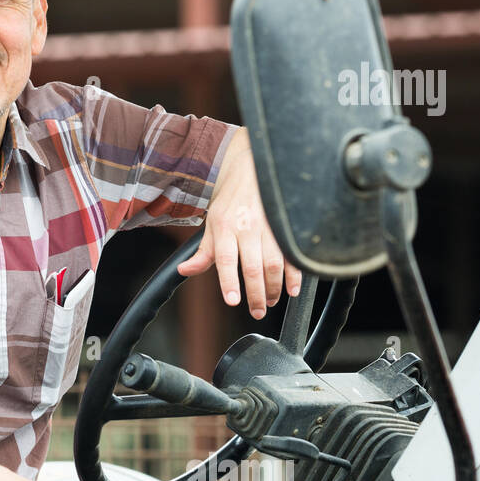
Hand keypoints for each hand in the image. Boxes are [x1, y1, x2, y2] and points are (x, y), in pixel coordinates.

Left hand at [177, 127, 301, 318]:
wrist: (252, 169)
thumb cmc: (230, 201)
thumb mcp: (211, 224)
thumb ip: (203, 252)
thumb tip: (184, 272)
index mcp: (224, 227)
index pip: (224, 259)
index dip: (229, 281)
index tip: (233, 301)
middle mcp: (246, 227)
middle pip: (252, 267)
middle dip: (256, 294)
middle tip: (258, 312)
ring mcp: (268, 226)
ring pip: (273, 263)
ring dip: (274, 287)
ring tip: (271, 302)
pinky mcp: (285, 225)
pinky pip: (292, 254)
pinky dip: (295, 274)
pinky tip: (293, 289)